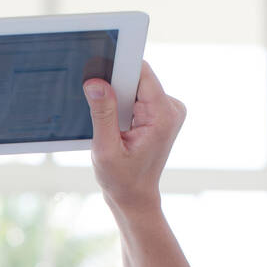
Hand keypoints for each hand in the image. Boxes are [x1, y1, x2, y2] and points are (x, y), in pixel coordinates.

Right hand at [83, 61, 185, 215]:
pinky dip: (123, 106)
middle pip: (138, 78)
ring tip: (113, 127)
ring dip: (118, 100)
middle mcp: (171, 109)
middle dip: (116, 90)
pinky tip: (118, 127)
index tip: (99, 73)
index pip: (142, 73)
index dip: (119, 69)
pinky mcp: (160, 112)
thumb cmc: (122, 180)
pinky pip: (137, 95)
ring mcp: (168, 110)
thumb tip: (95, 82)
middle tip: (105, 115)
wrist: (135, 198)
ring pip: (135, 86)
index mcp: (162, 116)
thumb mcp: (106, 149)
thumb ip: (103, 113)